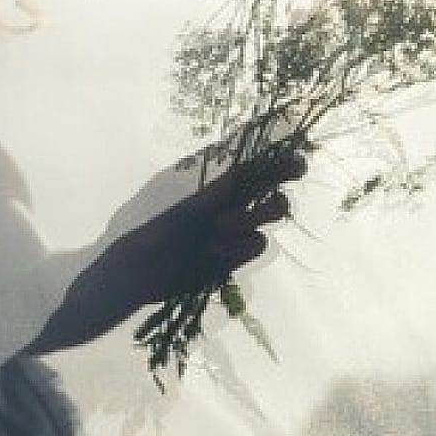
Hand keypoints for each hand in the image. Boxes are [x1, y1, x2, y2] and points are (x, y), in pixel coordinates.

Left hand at [152, 145, 306, 297]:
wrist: (139, 272)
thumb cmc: (152, 231)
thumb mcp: (182, 209)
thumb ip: (212, 194)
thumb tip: (240, 171)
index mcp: (215, 189)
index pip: (253, 172)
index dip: (277, 165)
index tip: (297, 164)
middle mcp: (230, 207)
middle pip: (269, 195)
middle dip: (276, 193)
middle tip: (279, 189)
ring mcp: (235, 235)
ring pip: (266, 221)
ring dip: (249, 220)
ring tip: (219, 226)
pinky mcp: (235, 259)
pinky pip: (256, 245)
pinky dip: (240, 247)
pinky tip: (216, 251)